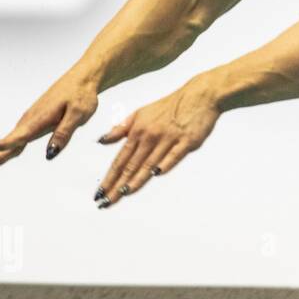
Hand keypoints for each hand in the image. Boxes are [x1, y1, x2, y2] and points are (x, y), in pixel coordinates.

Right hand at [0, 70, 100, 167]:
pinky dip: (9, 144)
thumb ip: (63, 133)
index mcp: (41, 118)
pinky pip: (20, 134)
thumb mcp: (78, 115)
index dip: (6, 143)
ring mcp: (33, 118)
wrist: (83, 79)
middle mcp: (33, 118)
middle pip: (13, 139)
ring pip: (14, 138)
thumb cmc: (82, 96)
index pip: (22, 134)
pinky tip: (4, 151)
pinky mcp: (36, 118)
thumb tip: (50, 153)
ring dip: (0, 151)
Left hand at [94, 79, 220, 207]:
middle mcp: (151, 136)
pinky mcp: (187, 141)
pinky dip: (165, 164)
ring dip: (136, 180)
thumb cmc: (169, 106)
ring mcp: (169, 139)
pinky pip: (174, 155)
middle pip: (131, 166)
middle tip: (105, 202)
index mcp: (138, 131)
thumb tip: (102, 140)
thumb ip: (121, 128)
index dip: (109, 178)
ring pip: (149, 163)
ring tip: (123, 194)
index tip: (99, 193)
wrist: (198, 96)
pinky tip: (156, 175)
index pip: (120, 160)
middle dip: (117, 186)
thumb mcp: (141, 113)